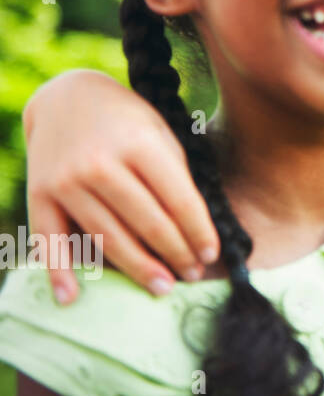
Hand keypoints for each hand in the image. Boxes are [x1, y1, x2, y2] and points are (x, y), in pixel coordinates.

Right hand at [23, 70, 218, 303]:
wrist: (67, 96)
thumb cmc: (126, 120)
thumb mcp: (160, 133)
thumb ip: (175, 176)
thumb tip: (196, 229)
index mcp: (140, 143)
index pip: (179, 200)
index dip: (199, 232)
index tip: (211, 254)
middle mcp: (101, 163)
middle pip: (147, 223)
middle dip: (175, 254)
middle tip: (193, 275)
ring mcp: (66, 180)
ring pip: (108, 237)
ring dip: (138, 268)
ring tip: (162, 287)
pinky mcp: (39, 194)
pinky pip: (49, 240)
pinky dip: (59, 272)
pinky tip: (71, 298)